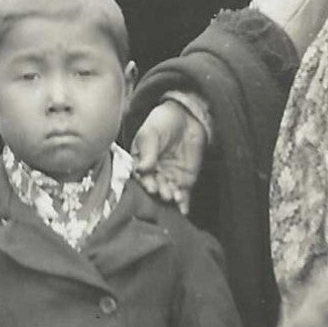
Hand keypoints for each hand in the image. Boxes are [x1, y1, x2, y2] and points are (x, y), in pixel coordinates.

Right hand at [131, 99, 204, 213]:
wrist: (187, 117)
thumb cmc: (163, 122)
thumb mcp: (151, 132)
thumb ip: (148, 150)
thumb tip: (141, 168)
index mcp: (140, 161)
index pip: (140, 175)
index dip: (145, 181)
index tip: (150, 185)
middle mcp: (153, 173)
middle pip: (154, 186)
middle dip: (158, 190)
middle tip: (162, 193)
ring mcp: (169, 178)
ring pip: (168, 192)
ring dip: (170, 197)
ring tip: (173, 197)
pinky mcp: (185, 181)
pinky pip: (183, 195)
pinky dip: (183, 204)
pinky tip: (183, 209)